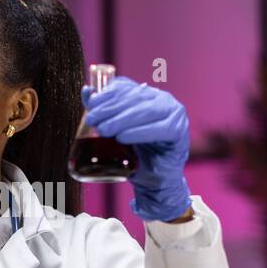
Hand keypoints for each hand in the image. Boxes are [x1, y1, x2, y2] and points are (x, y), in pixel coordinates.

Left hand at [81, 76, 191, 221]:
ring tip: (104, 130)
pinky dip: (139, 133)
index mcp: (147, 95)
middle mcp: (162, 99)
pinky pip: (159, 129)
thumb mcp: (115, 132)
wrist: (155, 180)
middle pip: (134, 98)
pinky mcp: (179, 130)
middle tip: (93, 120)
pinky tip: (123, 138)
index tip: (91, 105)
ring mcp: (174, 113)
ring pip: (146, 111)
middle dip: (111, 109)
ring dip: (122, 120)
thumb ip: (103, 112)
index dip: (107, 94)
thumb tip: (87, 91)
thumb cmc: (135, 155)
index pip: (126, 87)